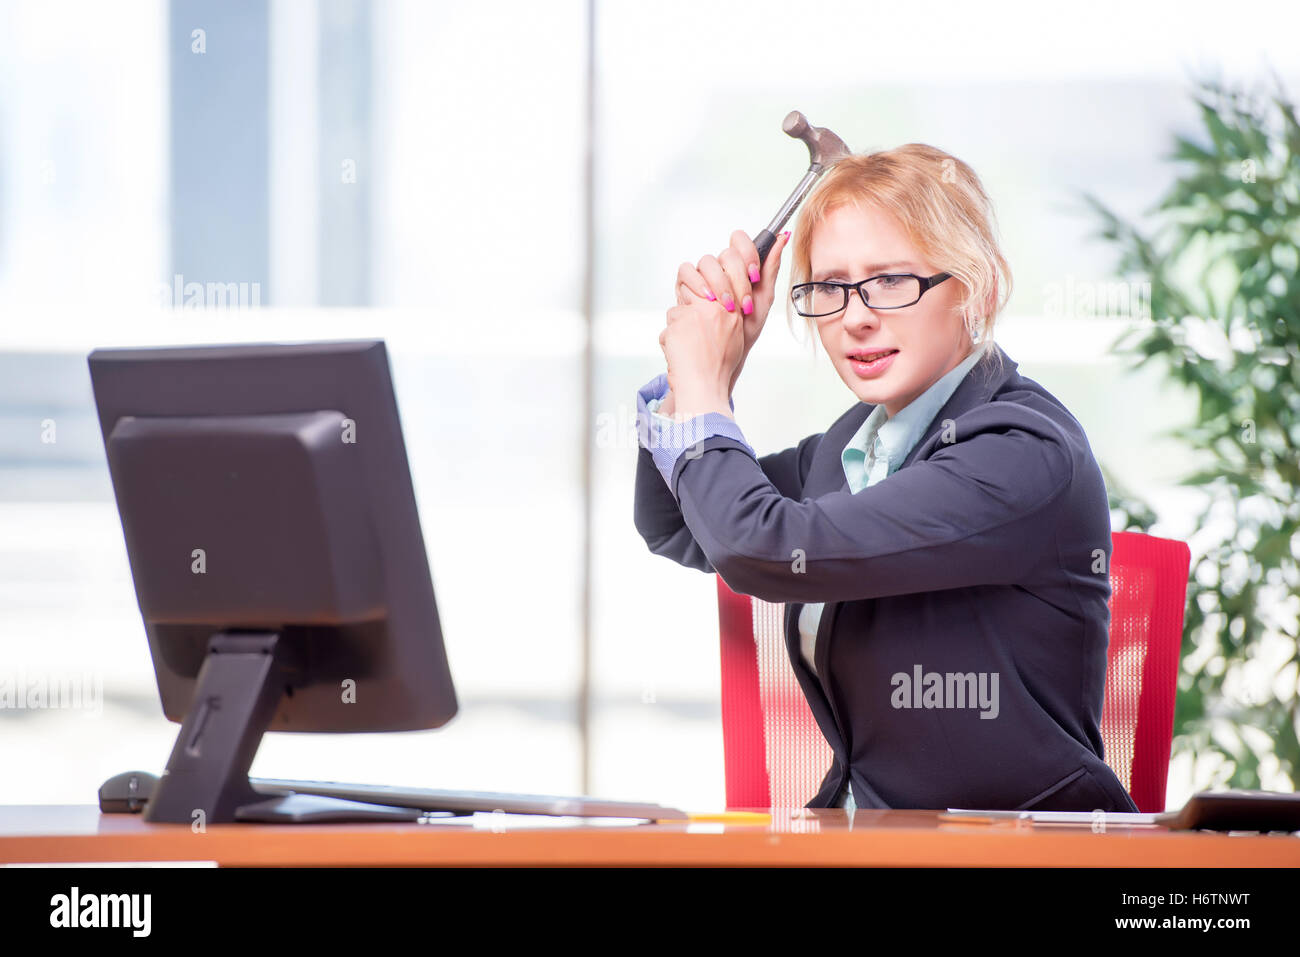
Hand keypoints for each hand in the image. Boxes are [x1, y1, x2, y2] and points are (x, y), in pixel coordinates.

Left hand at [659, 287, 742, 417]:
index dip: (701, 304)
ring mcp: (697, 313)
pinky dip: (668, 344)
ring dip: (676, 331)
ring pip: (675, 313)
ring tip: (687, 351)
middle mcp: (716, 309)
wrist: (705, 386)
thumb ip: (726, 319)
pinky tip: (679, 356)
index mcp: (731, 313)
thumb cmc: (717, 370)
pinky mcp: (679, 322)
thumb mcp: (734, 340)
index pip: (712, 291)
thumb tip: (715, 306)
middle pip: (691, 295)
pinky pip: (666, 330)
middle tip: (691, 338)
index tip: (701, 325)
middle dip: (686, 313)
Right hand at [674, 229, 790, 392]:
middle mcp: (720, 269)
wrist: (724, 355)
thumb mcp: (762, 302)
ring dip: (719, 284)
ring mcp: (702, 276)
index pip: (740, 242)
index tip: (754, 275)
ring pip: (706, 262)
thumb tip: (783, 238)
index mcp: (739, 268)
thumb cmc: (743, 331)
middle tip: (743, 300)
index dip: (748, 254)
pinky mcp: (684, 285)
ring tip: (727, 306)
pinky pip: (686, 272)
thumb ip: (770, 269)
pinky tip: (707, 300)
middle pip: (726, 254)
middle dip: (737, 277)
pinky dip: (697, 284)